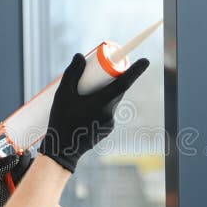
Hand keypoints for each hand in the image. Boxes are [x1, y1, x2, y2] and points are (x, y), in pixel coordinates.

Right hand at [39, 53, 149, 172]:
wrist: (62, 149)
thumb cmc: (61, 120)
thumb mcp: (62, 94)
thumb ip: (72, 73)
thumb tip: (80, 56)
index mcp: (101, 103)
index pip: (124, 83)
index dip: (136, 71)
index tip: (145, 61)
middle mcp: (110, 113)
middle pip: (118, 90)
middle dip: (114, 79)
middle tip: (103, 71)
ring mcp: (110, 123)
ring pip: (113, 101)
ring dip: (106, 93)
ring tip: (86, 94)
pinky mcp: (108, 130)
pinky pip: (108, 112)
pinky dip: (102, 106)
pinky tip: (87, 109)